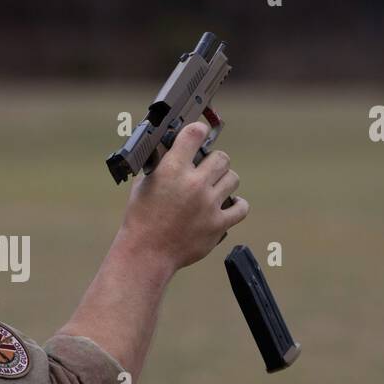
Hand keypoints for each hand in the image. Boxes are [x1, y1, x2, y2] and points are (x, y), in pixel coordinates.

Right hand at [118, 121, 248, 272]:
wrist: (146, 252)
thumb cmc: (141, 219)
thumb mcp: (143, 184)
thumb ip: (161, 164)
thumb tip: (172, 149)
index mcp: (172, 169)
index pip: (195, 133)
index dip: (198, 130)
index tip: (198, 134)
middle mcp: (193, 183)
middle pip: (221, 157)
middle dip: (213, 161)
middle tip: (205, 170)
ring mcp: (208, 204)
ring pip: (233, 179)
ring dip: (224, 181)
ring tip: (214, 188)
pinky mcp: (218, 224)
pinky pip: (241, 207)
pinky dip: (236, 205)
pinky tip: (227, 204)